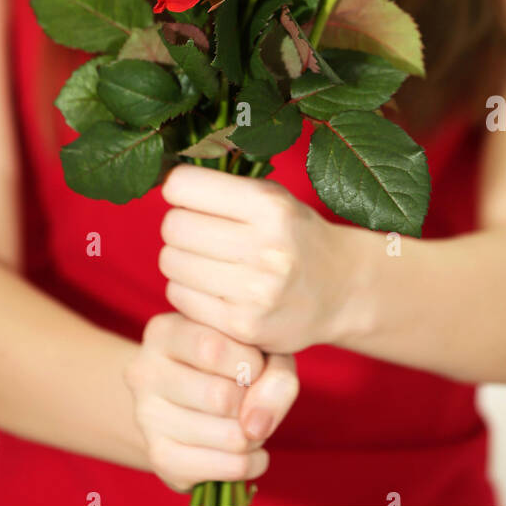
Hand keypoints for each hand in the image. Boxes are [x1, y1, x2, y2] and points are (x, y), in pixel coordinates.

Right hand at [124, 310, 298, 492]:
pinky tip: (247, 449)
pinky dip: (252, 462)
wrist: (189, 399)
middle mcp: (144, 372)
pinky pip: (227, 468)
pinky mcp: (160, 458)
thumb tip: (256, 424)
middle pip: (220, 397)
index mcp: (163, 332)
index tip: (257, 365)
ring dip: (257, 436)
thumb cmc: (232, 361)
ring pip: (229, 437)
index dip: (251, 363)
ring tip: (251, 422)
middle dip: (255, 404)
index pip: (212, 348)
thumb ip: (273, 372)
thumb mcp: (258, 348)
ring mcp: (147, 418)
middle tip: (255, 399)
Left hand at [159, 164, 349, 354]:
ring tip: (207, 260)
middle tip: (198, 232)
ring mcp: (255, 290)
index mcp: (270, 205)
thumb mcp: (272, 198)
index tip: (185, 196)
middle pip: (174, 226)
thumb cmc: (295, 235)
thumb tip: (163, 181)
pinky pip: (180, 297)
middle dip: (178, 226)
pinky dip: (187, 290)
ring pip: (171, 262)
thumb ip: (223, 187)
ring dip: (180, 259)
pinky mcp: (243, 325)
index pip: (183, 186)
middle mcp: (265, 246)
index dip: (177, 189)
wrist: (341, 289)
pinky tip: (212, 287)